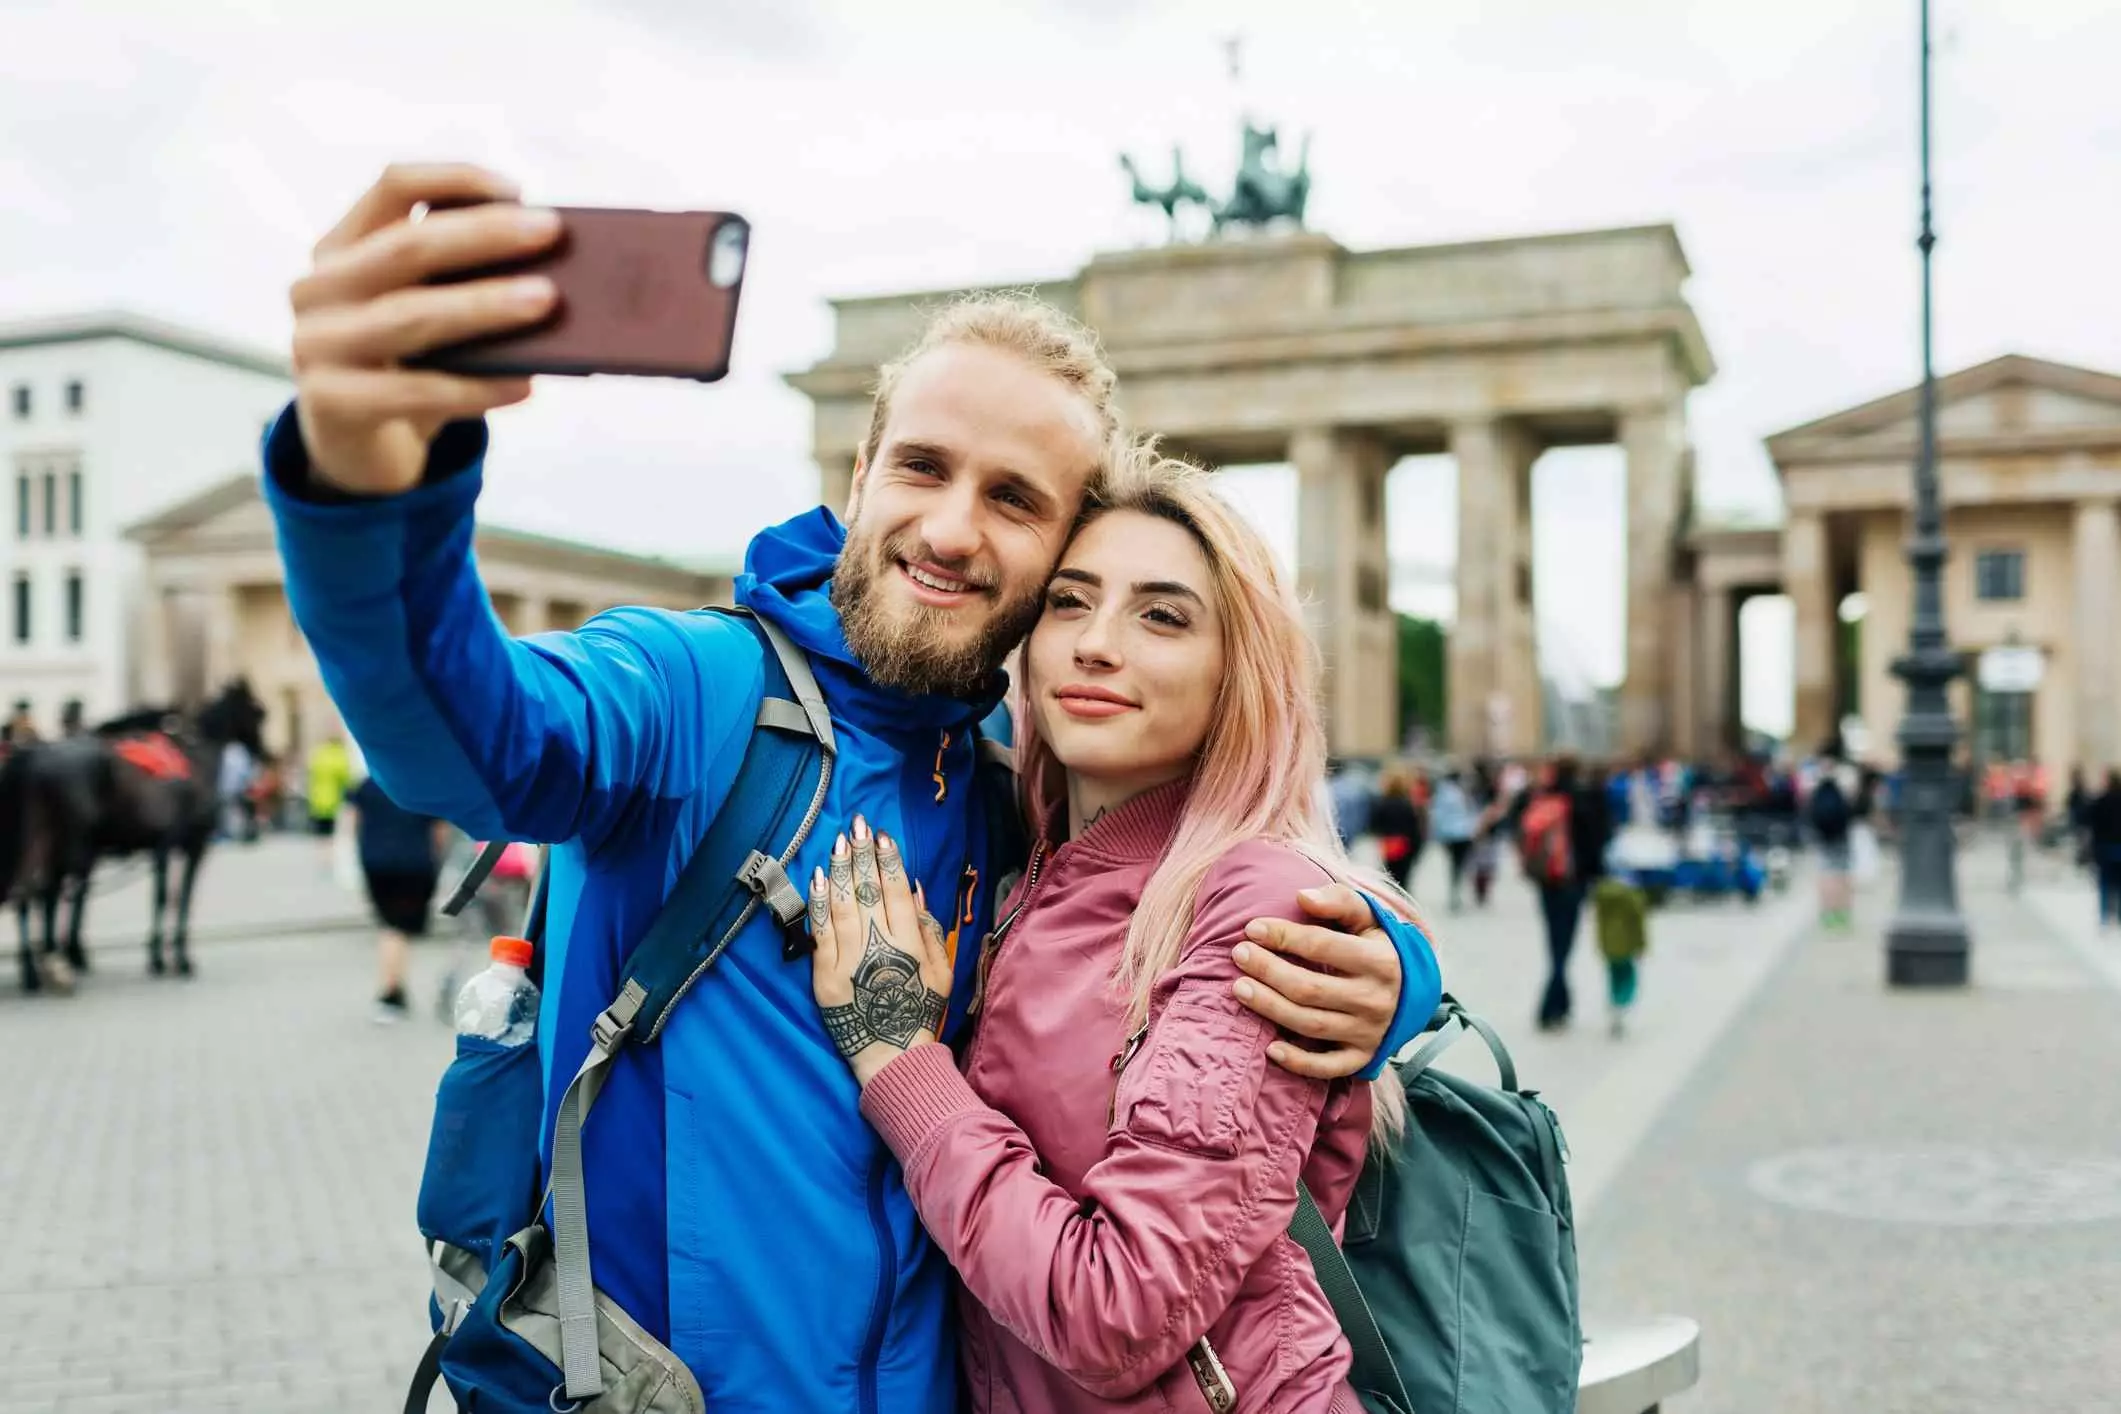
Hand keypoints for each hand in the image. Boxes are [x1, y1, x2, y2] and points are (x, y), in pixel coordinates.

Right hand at [289, 162, 563, 493]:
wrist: (359, 448)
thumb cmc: (409, 366)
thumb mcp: (426, 312)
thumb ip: (462, 284)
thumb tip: (553, 272)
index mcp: (342, 247)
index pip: (394, 186)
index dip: (457, 178)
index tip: (519, 191)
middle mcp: (319, 287)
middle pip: (406, 246)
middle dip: (485, 235)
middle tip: (551, 232)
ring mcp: (316, 344)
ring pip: (411, 315)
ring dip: (485, 306)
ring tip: (546, 301)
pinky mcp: (331, 402)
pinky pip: (416, 391)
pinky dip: (477, 389)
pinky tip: (524, 386)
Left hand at [809, 816, 953, 1086]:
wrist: (893, 1056)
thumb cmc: (921, 1012)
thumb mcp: (941, 971)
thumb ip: (929, 929)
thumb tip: (914, 889)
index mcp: (909, 942)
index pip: (895, 890)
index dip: (888, 860)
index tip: (881, 836)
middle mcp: (878, 945)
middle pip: (867, 889)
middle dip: (862, 853)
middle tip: (857, 823)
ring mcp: (849, 959)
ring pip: (843, 903)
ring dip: (841, 869)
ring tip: (839, 842)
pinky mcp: (825, 975)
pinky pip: (820, 931)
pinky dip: (819, 902)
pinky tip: (819, 878)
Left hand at [1232, 883, 1409, 1079]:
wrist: (1413, 994)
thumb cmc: (1378, 948)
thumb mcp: (1370, 919)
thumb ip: (1339, 901)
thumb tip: (1302, 896)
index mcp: (1379, 961)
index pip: (1322, 946)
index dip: (1283, 936)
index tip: (1252, 928)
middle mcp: (1375, 999)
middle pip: (1310, 988)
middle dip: (1268, 970)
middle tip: (1238, 955)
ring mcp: (1369, 1032)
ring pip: (1311, 1024)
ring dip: (1270, 1007)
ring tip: (1239, 988)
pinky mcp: (1363, 1058)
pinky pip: (1328, 1067)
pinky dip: (1299, 1062)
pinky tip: (1270, 1048)